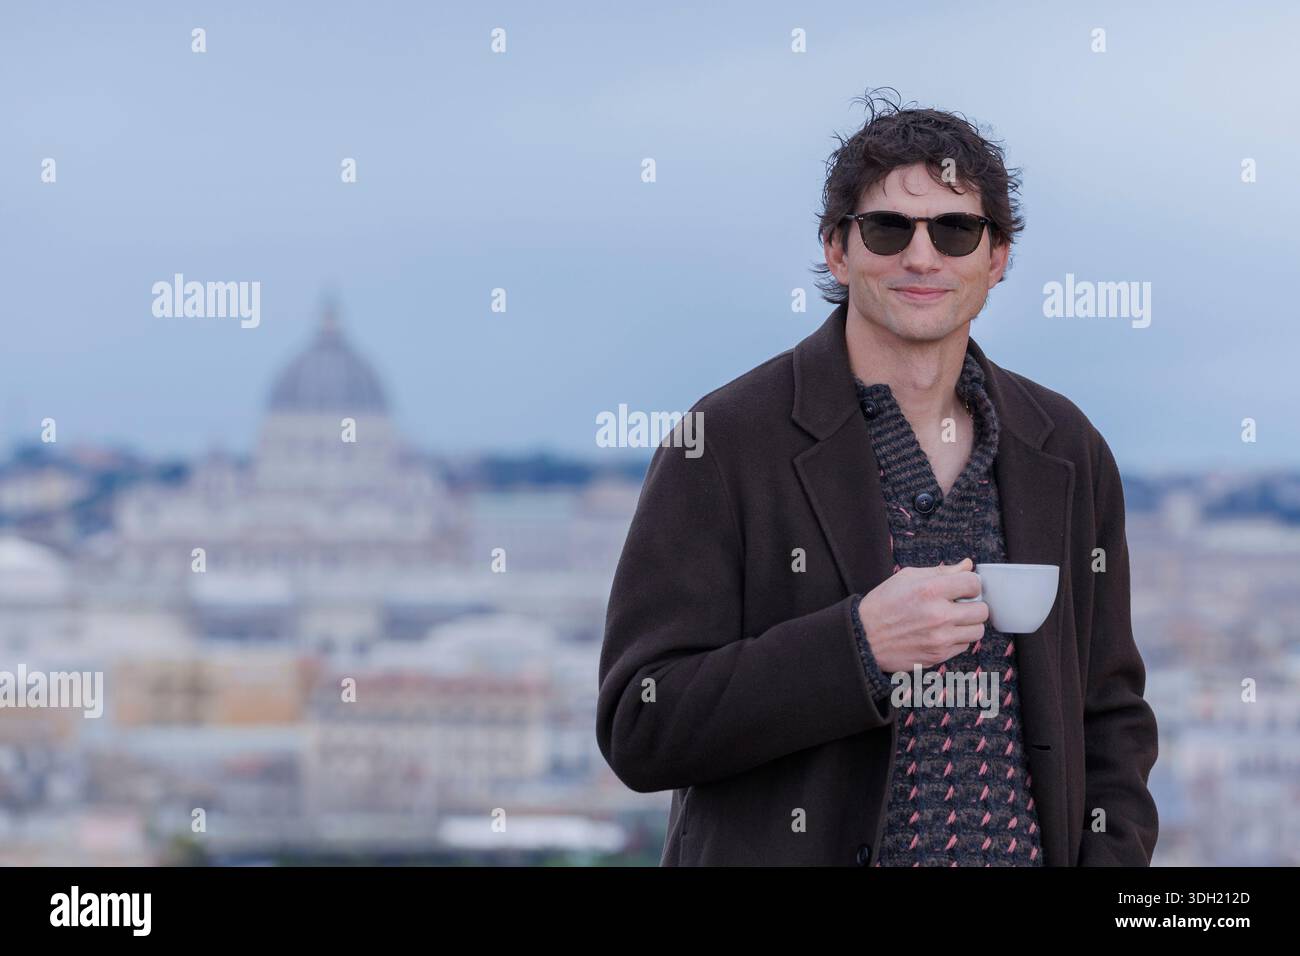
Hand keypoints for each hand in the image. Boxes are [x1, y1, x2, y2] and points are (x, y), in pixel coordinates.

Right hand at [856, 557, 987, 673]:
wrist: (863, 637)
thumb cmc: (883, 604)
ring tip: (953, 620)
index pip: (973, 584)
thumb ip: (941, 571)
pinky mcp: (938, 655)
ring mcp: (940, 638)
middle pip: (982, 610)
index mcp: (930, 590)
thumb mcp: (906, 578)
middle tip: (961, 605)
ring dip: (969, 624)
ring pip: (977, 631)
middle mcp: (938, 615)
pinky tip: (942, 632)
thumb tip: (967, 566)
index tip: (964, 587)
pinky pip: (964, 646)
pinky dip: (957, 639)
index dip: (971, 584)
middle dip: (974, 605)